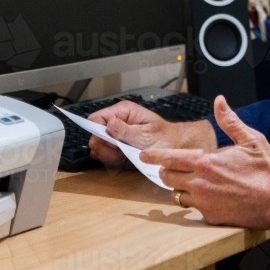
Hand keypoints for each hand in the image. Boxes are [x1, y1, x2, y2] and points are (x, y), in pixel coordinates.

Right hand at [87, 100, 216, 165]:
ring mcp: (117, 131)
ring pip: (99, 145)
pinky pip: (106, 153)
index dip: (98, 132)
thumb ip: (126, 131)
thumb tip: (109, 124)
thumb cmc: (165, 138)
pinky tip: (125, 158)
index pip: (96, 118)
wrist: (175, 146)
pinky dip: (113, 159)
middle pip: (95, 134)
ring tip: (125, 155)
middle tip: (120, 152)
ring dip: (109, 154)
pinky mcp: (118, 143)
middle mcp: (118, 119)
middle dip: (105, 146)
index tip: (110, 143)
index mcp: (123, 111)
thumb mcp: (146, 135)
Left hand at [140, 96, 269, 230]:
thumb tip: (220, 102)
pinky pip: (192, 208)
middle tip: (176, 167)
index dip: (153, 156)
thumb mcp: (251, 139)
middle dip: (168, 171)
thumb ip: (230, 121)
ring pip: (176, 195)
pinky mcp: (210, 216)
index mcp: (207, 162)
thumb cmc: (267, 170)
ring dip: (181, 187)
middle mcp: (200, 183)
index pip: (169, 158)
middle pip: (167, 178)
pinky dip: (196, 201)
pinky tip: (210, 195)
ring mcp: (204, 202)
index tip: (144, 154)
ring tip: (195, 182)